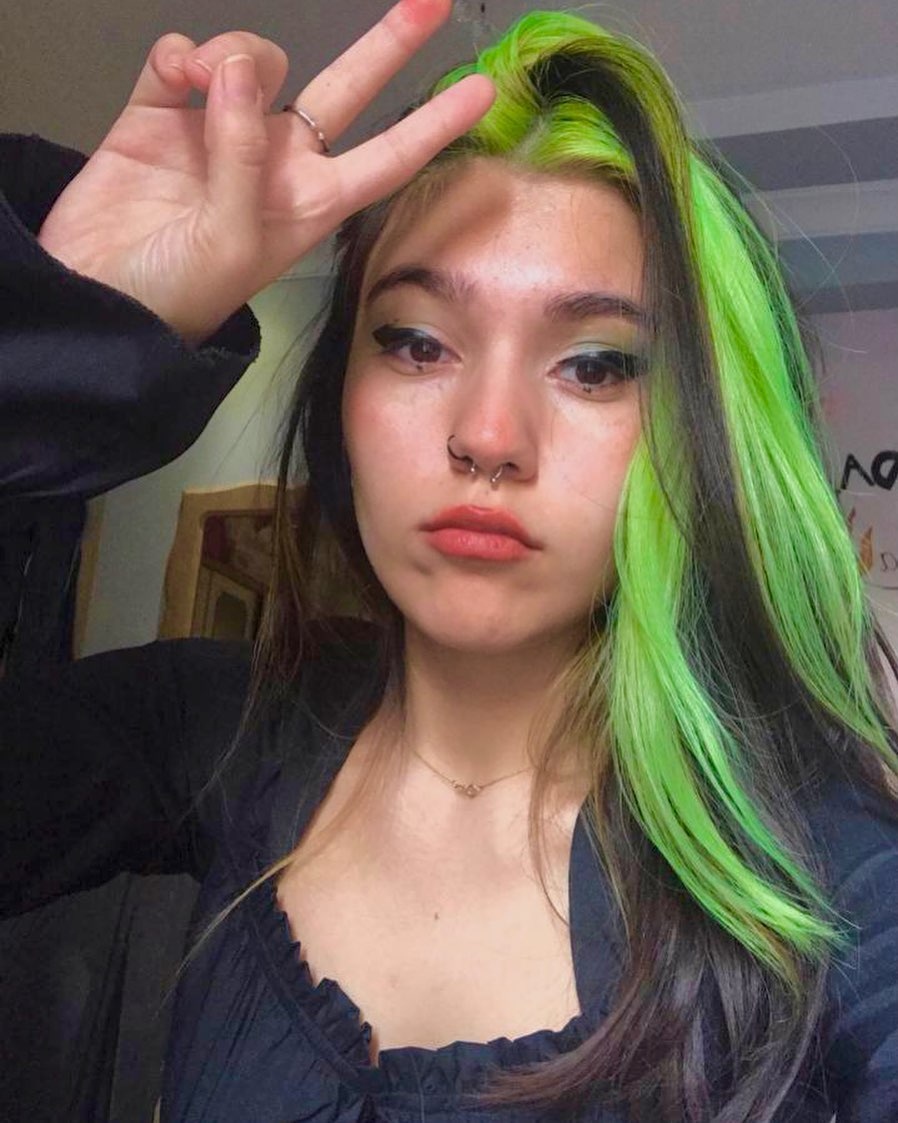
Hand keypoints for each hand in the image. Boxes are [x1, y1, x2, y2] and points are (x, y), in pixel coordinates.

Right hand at [36, 0, 494, 346]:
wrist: (97, 294)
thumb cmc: (178, 291)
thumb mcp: (231, 240)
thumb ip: (244, 157)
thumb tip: (237, 72)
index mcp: (310, 201)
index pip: (388, 156)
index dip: (434, 125)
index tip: (482, 90)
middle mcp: (277, 160)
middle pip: (344, 89)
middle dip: (384, 44)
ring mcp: (222, 131)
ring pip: (256, 59)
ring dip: (234, 56)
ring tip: (200, 87)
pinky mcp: (164, 111)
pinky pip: (187, 56)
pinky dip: (183, 56)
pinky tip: (174, 78)